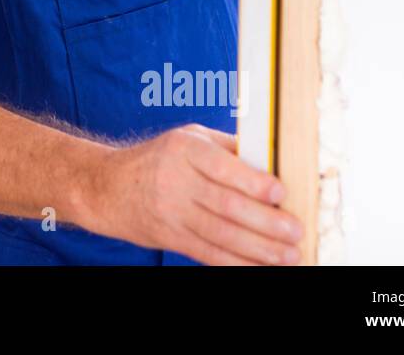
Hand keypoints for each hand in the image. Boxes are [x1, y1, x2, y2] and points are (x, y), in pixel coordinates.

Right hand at [88, 123, 304, 264]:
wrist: (109, 187)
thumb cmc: (159, 158)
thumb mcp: (188, 138)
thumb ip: (227, 148)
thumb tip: (275, 161)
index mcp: (184, 148)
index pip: (221, 167)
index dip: (253, 182)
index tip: (280, 192)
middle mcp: (175, 180)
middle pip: (225, 206)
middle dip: (265, 223)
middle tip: (295, 231)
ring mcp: (171, 212)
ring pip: (220, 235)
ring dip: (259, 249)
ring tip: (288, 255)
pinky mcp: (171, 237)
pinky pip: (209, 254)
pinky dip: (238, 264)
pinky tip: (261, 266)